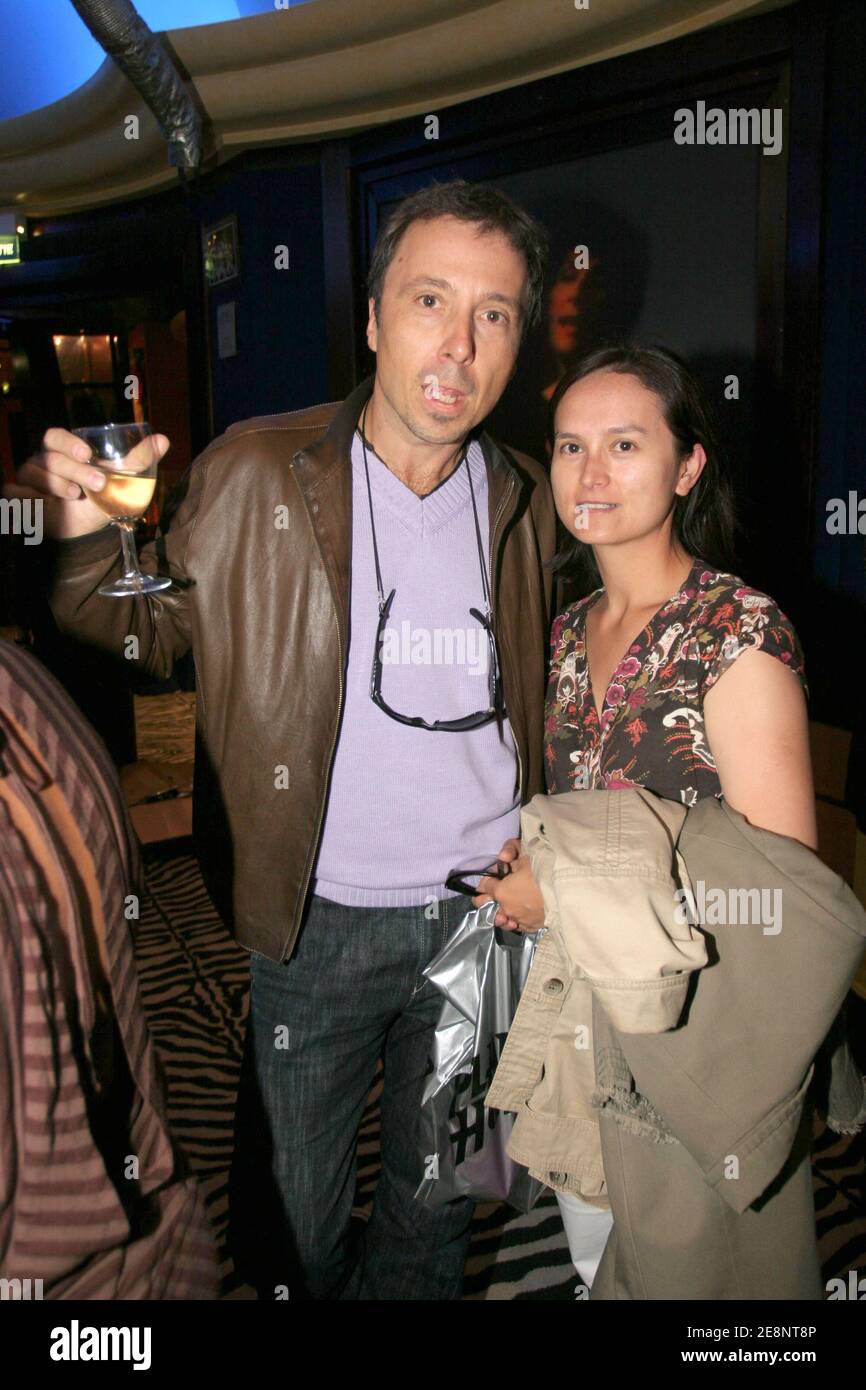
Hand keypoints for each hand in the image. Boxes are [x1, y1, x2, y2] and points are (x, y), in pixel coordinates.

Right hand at [5, 428, 169, 539]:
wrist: (87, 531)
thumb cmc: (101, 500)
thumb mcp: (121, 481)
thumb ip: (138, 460)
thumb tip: (163, 439)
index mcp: (63, 451)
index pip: (55, 436)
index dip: (68, 442)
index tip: (88, 454)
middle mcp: (42, 461)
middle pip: (49, 457)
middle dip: (75, 470)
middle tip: (98, 484)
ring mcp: (28, 479)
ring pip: (33, 473)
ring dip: (56, 486)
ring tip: (75, 497)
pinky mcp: (17, 498)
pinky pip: (16, 493)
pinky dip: (31, 500)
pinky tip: (47, 507)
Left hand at [473, 849, 545, 932]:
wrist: (567, 893)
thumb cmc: (545, 873)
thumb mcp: (526, 858)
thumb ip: (511, 856)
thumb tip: (503, 858)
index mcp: (501, 891)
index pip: (484, 886)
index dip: (487, 879)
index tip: (492, 876)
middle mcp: (507, 909)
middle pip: (490, 905)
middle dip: (490, 898)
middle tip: (497, 891)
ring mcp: (519, 920)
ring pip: (504, 918)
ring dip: (503, 912)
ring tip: (509, 907)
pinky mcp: (531, 927)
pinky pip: (519, 924)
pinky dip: (518, 920)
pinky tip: (523, 914)